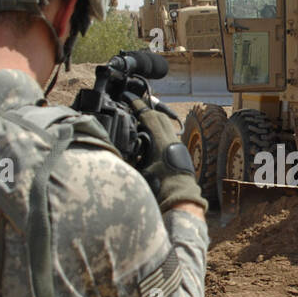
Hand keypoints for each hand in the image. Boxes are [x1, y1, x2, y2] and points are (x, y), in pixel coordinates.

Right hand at [129, 98, 207, 213]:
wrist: (180, 199)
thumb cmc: (160, 188)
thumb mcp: (139, 170)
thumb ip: (129, 155)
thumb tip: (118, 148)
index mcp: (160, 140)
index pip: (148, 115)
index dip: (137, 105)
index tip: (129, 97)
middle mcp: (171, 139)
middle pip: (159, 117)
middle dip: (146, 110)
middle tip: (133, 107)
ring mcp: (177, 145)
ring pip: (165, 126)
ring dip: (154, 121)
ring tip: (140, 122)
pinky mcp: (180, 153)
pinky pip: (169, 135)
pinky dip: (158, 132)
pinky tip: (150, 139)